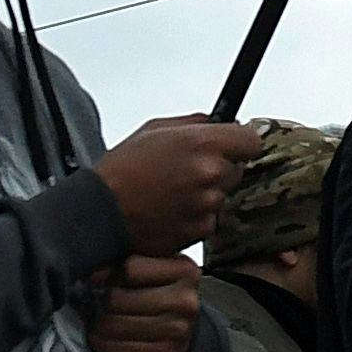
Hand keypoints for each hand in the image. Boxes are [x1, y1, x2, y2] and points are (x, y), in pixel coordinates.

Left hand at [86, 253, 204, 351]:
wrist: (185, 338)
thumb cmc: (163, 299)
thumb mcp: (155, 273)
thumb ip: (127, 266)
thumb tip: (96, 275)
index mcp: (184, 270)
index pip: (132, 268)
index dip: (115, 275)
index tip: (112, 282)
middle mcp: (185, 300)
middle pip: (118, 297)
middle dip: (105, 303)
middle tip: (107, 306)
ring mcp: (177, 329)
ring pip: (113, 323)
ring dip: (99, 325)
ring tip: (103, 323)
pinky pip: (115, 348)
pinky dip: (102, 344)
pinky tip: (105, 340)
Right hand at [98, 116, 257, 253]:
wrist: (101, 213)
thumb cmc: (121, 171)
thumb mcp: (154, 129)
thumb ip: (194, 123)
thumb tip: (217, 121)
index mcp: (201, 143)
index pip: (251, 141)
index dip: (240, 143)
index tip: (233, 146)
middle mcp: (208, 174)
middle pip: (236, 170)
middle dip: (219, 168)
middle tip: (189, 170)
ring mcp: (205, 204)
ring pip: (222, 195)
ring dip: (206, 193)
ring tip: (173, 191)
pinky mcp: (198, 230)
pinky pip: (209, 219)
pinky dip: (195, 216)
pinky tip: (171, 209)